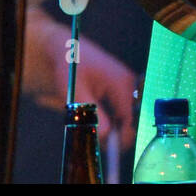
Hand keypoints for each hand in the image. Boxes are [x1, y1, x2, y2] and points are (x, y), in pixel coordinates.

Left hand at [0, 10, 137, 150]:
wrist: (66, 49)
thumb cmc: (70, 67)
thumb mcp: (76, 94)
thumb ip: (92, 115)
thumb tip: (104, 135)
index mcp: (121, 83)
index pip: (129, 120)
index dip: (118, 138)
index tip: (102, 146)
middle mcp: (128, 83)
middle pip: (129, 120)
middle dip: (114, 131)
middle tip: (92, 133)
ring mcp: (126, 84)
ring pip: (124, 117)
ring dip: (111, 124)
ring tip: (89, 117)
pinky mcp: (121, 87)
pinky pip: (120, 110)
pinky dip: (109, 116)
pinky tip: (93, 110)